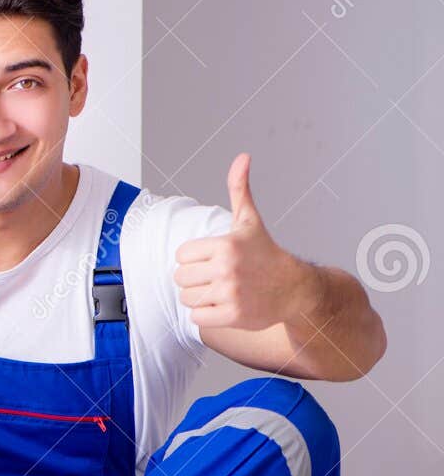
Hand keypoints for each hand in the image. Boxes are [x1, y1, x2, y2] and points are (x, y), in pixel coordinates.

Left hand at [174, 154, 312, 331]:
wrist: (295, 289)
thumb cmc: (266, 254)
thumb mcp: (250, 221)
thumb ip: (239, 189)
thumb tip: (242, 157)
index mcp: (226, 245)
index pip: (181, 255)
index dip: (194, 258)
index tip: (213, 259)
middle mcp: (227, 269)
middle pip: (180, 278)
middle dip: (195, 279)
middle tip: (217, 277)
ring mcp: (230, 294)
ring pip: (187, 298)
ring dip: (199, 298)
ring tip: (221, 291)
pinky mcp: (232, 316)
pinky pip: (196, 318)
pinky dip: (205, 315)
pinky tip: (223, 306)